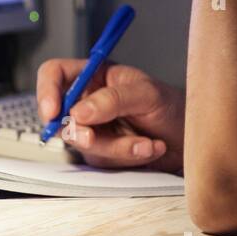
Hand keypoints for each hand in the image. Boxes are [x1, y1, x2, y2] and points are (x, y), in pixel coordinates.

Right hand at [36, 59, 185, 170]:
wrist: (190, 139)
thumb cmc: (172, 107)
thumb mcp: (146, 94)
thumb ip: (113, 99)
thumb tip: (79, 111)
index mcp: (94, 76)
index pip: (54, 75)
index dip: (46, 91)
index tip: (53, 113)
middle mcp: (88, 101)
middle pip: (60, 116)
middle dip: (81, 131)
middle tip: (93, 137)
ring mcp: (93, 129)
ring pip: (82, 143)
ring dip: (116, 147)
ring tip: (147, 142)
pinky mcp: (103, 153)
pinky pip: (102, 160)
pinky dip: (127, 157)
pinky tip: (149, 148)